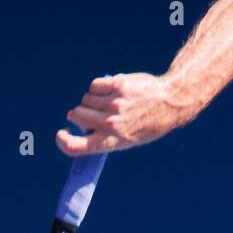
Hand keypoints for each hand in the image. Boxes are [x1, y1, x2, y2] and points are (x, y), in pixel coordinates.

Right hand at [56, 72, 192, 155]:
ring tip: (110, 102)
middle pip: (75, 115)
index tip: (62, 133)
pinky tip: (113, 90)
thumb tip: (82, 130)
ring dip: (92, 100)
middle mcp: (110, 124)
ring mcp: (113, 104)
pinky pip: (94, 85)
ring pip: (85, 99)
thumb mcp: (128, 139)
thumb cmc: (148, 124)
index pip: (75, 147)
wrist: (170, 102)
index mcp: (111, 141)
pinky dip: (99, 87)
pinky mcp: (116, 86)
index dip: (62, 141)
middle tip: (94, 114)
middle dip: (79, 114)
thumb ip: (105, 136)